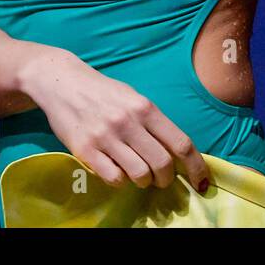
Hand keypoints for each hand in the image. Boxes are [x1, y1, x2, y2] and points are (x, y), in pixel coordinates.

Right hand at [21, 47, 210, 192]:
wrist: (62, 82)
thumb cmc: (103, 92)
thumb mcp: (134, 98)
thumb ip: (153, 122)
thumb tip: (177, 152)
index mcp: (145, 108)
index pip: (181, 143)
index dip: (196, 167)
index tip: (202, 182)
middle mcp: (128, 122)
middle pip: (162, 164)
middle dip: (166, 179)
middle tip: (160, 179)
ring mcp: (106, 137)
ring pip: (139, 174)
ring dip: (144, 181)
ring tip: (139, 174)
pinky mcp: (85, 150)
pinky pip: (114, 178)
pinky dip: (121, 181)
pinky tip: (118, 171)